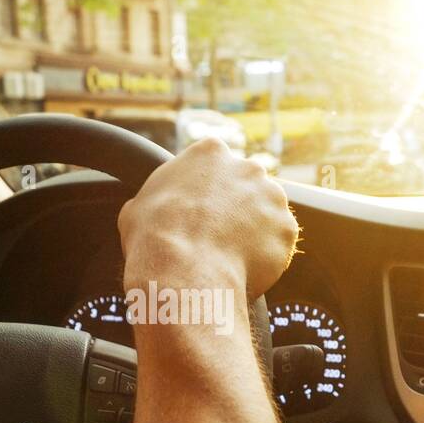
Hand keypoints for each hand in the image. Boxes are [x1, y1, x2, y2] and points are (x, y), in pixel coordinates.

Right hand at [118, 138, 297, 300]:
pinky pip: (278, 242)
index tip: (202, 210)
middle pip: (247, 185)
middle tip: (218, 234)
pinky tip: (244, 268)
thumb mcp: (137, 207)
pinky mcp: (286, 228)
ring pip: (267, 213)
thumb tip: (147, 210)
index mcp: (210, 153)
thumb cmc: (155, 238)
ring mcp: (272, 197)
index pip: (216, 164)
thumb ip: (155, 199)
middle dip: (237, 207)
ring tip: (230, 256)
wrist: (184, 269)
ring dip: (254, 230)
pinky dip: (266, 255)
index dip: (208, 191)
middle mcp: (247, 167)